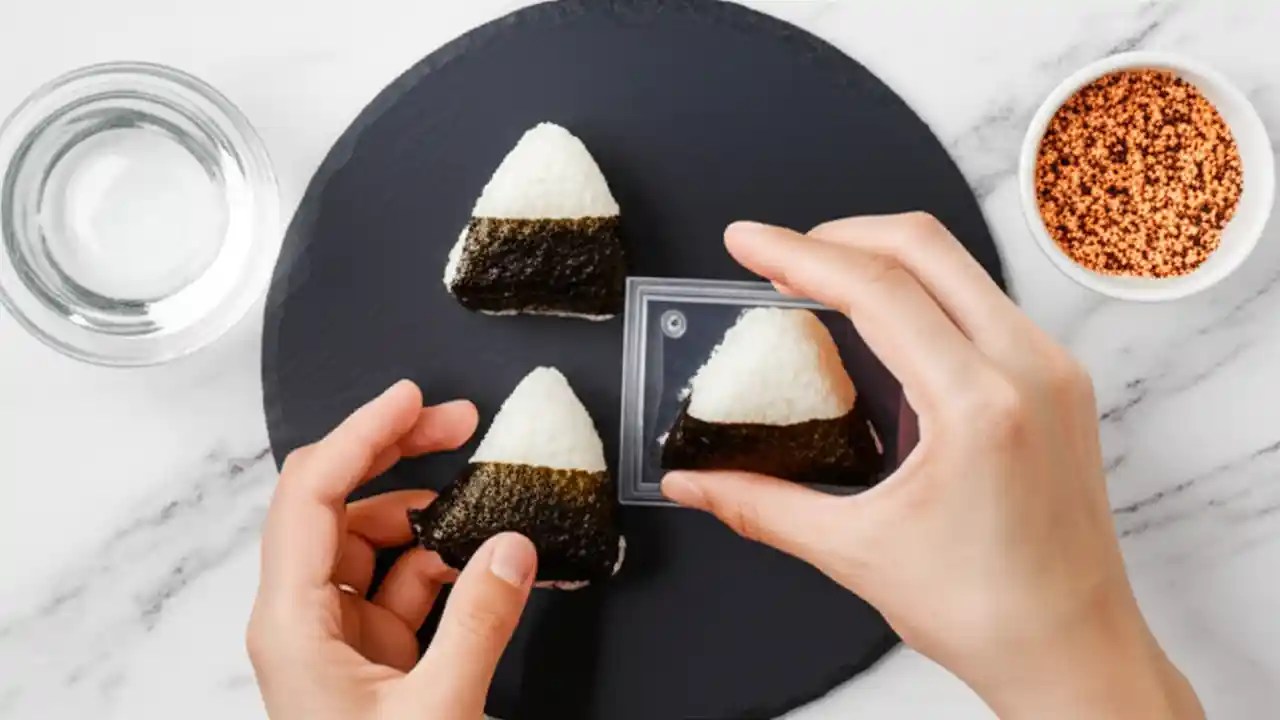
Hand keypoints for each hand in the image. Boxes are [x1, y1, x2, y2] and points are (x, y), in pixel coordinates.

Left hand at [248, 380, 537, 719]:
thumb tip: (512, 546)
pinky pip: (409, 583)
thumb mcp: (438, 708)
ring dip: (435, 517)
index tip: (412, 399)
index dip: (360, 434)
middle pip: (342, 504)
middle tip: (459, 422)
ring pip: (380, 541)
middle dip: (400, 455)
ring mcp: (339, 633)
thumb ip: (480, 620)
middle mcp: (304, 616)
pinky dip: (450, 564)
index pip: (312, 494)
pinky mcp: (374, 653)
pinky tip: (490, 561)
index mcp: (293, 621)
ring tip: (492, 504)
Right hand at [662, 216, 1202, 718]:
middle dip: (840, 235)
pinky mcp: (1060, 381)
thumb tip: (690, 483)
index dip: (797, 254)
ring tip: (821, 284)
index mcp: (979, 404)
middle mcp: (1029, 367)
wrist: (1076, 652)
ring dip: (884, 260)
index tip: (745, 241)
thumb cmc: (989, 612)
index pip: (877, 288)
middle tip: (778, 256)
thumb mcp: (856, 552)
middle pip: (924, 246)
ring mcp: (1054, 368)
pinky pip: (984, 303)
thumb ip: (760, 506)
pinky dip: (924, 294)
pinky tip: (884, 326)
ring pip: (960, 266)